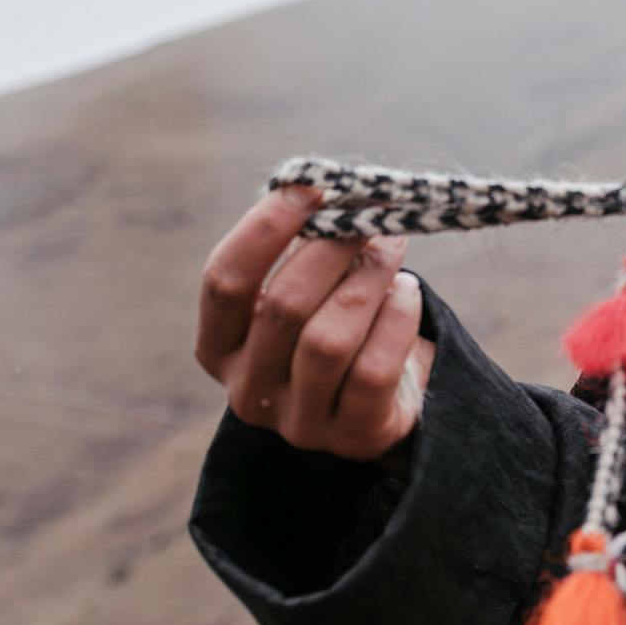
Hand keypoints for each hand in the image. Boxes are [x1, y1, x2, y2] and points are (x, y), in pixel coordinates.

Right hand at [195, 182, 434, 459]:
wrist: (387, 396)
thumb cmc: (336, 322)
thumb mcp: (303, 290)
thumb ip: (300, 248)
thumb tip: (324, 188)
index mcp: (218, 347)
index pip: (224, 281)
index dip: (265, 228)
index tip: (313, 188)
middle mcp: (247, 390)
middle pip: (282, 306)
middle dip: (333, 249)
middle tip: (370, 217)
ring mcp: (298, 422)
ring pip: (328, 340)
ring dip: (368, 281)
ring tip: (392, 250)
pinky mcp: (352, 436)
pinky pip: (374, 369)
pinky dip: (396, 319)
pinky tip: (407, 294)